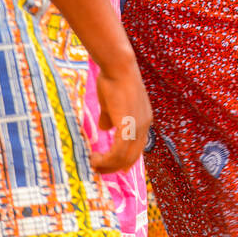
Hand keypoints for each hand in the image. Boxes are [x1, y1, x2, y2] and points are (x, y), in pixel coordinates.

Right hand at [93, 59, 151, 174]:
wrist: (118, 67)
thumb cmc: (113, 80)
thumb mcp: (112, 103)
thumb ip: (110, 117)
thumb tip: (105, 128)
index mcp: (143, 121)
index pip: (136, 149)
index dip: (122, 160)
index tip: (106, 166)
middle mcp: (145, 126)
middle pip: (132, 158)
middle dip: (113, 167)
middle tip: (96, 169)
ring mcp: (138, 126)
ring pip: (124, 158)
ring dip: (107, 165)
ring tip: (92, 164)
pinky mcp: (128, 126)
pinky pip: (118, 151)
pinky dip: (106, 159)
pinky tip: (94, 158)